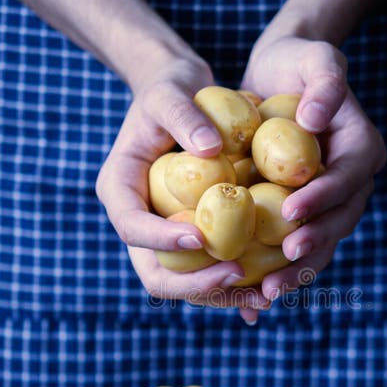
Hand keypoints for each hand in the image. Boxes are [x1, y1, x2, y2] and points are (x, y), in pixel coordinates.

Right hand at [95, 46, 270, 317]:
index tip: (201, 238)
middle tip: (237, 274)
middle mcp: (139, 222)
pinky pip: (210, 272)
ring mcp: (164, 236)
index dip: (162, 240)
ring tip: (263, 296)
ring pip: (185, 283)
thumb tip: (210, 150)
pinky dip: (235, 286)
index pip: (132, 227)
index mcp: (120, 190)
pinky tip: (267, 294)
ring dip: (221, 295)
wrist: (180, 97)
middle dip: (195, 284)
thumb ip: (184, 116)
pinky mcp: (192, 239)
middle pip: (155, 273)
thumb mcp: (172, 91)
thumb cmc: (171, 89)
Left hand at [241, 36, 386, 300]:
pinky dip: (278, 270)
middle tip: (282, 267)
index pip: (347, 180)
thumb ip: (325, 82)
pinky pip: (295, 245)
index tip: (291, 212)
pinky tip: (253, 297)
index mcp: (363, 150)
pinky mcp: (303, 213)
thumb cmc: (296, 62)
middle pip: (338, 222)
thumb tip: (316, 120)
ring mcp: (329, 202)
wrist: (278, 77)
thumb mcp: (314, 57)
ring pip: (319, 243)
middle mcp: (352, 182)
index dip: (324, 199)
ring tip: (267, 294)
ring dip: (297, 272)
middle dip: (312, 248)